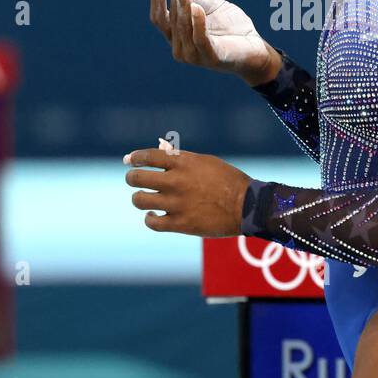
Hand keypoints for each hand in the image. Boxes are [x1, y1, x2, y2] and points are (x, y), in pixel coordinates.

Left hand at [123, 147, 250, 237]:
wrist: (247, 206)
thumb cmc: (228, 181)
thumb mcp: (205, 162)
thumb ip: (182, 159)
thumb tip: (160, 153)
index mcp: (183, 163)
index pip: (148, 156)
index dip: (135, 158)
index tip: (129, 160)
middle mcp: (176, 181)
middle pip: (138, 178)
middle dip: (132, 178)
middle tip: (133, 180)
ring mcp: (177, 203)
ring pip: (140, 200)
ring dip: (138, 198)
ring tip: (142, 198)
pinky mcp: (181, 224)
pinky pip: (152, 222)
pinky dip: (149, 218)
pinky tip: (152, 216)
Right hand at [149, 0, 279, 85]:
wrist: (256, 47)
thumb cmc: (231, 27)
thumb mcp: (210, 7)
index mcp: (177, 36)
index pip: (159, 19)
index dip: (157, 1)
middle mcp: (181, 48)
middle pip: (172, 21)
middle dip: (175, 0)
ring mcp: (194, 56)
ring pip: (184, 28)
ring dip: (183, 7)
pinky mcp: (211, 58)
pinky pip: (200, 38)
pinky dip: (198, 22)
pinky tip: (197, 7)